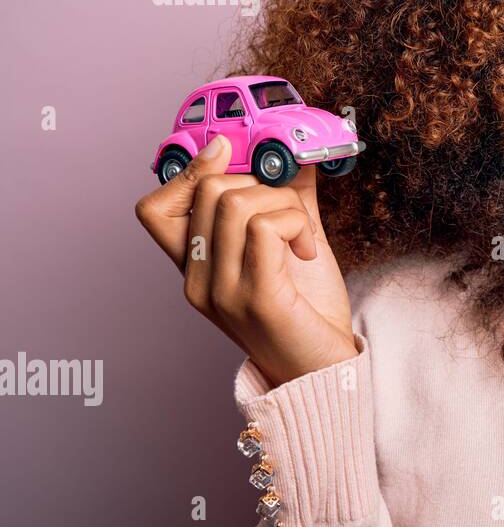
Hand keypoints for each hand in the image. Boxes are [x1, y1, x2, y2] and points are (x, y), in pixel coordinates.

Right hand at [134, 134, 357, 387]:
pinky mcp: (254, 297)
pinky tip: (306, 252)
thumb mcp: (291, 247)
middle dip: (259, 184)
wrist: (326, 373)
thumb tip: (294, 154)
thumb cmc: (307, 313)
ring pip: (235, 201)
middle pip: (206, 190)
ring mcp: (222, 291)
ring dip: (284, 204)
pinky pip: (263, 226)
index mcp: (196, 269)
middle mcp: (198, 281)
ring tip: (302, 237)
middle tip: (290, 214)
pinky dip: (295, 224)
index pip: (155, 208)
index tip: (235, 159)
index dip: (191, 172)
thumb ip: (286, 201)